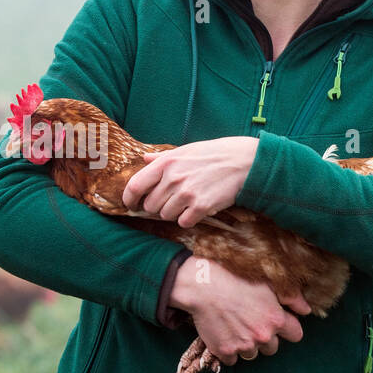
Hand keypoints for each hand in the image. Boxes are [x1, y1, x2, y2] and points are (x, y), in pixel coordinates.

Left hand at [122, 136, 258, 227]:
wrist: (244, 161)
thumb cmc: (214, 154)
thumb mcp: (186, 150)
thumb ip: (163, 157)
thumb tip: (144, 158)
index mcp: (166, 163)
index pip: (135, 186)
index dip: (129, 199)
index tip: (131, 205)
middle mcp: (173, 178)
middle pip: (151, 205)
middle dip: (158, 206)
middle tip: (172, 199)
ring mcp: (186, 193)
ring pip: (166, 215)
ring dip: (174, 212)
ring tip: (188, 201)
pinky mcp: (201, 206)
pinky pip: (183, 222)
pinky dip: (188, 219)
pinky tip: (197, 208)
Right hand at [169, 259, 309, 366]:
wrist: (202, 285)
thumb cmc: (235, 277)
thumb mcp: (267, 281)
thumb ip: (292, 297)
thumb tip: (307, 310)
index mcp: (276, 319)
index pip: (296, 335)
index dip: (287, 328)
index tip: (277, 323)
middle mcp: (263, 336)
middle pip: (273, 348)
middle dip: (265, 338)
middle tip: (250, 321)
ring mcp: (243, 345)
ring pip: (252, 354)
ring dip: (246, 344)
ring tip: (235, 325)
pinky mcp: (225, 351)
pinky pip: (232, 359)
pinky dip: (229, 350)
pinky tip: (223, 333)